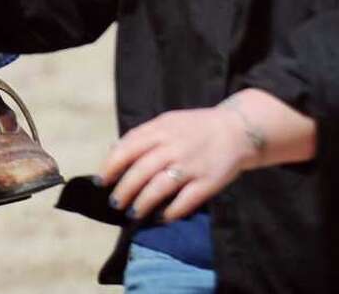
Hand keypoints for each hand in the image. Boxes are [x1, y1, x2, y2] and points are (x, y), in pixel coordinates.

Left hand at [98, 106, 255, 223]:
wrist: (238, 129)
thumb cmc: (196, 127)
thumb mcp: (167, 121)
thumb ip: (142, 135)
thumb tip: (112, 151)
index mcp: (161, 129)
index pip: (128, 147)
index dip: (111, 166)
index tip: (100, 181)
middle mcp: (174, 146)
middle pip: (141, 170)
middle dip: (124, 190)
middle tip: (115, 203)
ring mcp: (191, 165)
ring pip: (159, 187)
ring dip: (142, 203)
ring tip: (132, 213)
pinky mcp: (208, 182)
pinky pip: (186, 201)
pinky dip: (171, 211)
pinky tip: (162, 217)